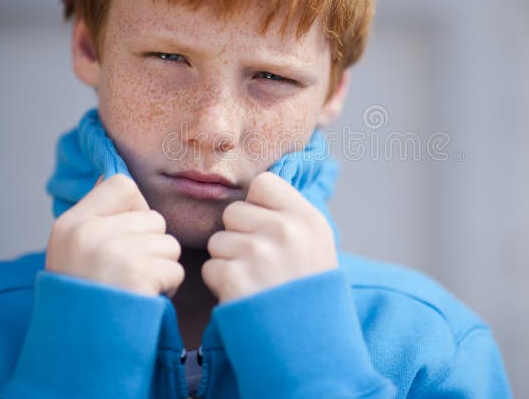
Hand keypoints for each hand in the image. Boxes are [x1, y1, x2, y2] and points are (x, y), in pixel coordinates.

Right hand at [45, 174, 183, 297]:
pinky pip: (176, 269)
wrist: (80, 349)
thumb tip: (128, 184)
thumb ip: (99, 217)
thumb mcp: (73, 250)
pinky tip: (144, 299)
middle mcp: (89, 233)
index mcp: (71, 223)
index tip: (124, 237)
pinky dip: (167, 288)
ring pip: (169, 244)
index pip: (122, 185)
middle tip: (128, 273)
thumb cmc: (85, 297)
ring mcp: (112, 253)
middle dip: (151, 247)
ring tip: (134, 287)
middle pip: (153, 219)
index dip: (134, 211)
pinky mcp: (137, 276)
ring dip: (161, 268)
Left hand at [202, 171, 337, 302]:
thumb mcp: (317, 244)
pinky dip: (220, 284)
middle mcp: (285, 231)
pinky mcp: (236, 279)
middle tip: (260, 262)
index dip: (256, 205)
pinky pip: (210, 267)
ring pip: (218, 241)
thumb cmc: (310, 291)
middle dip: (238, 235)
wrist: (310, 346)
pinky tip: (244, 295)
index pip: (263, 183)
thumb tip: (256, 190)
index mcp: (307, 218)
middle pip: (233, 212)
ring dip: (228, 261)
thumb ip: (290, 215)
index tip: (265, 227)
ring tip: (254, 281)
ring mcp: (260, 254)